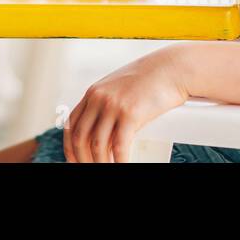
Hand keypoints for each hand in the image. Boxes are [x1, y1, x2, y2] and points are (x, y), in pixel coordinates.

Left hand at [64, 48, 189, 162]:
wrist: (170, 69)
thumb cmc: (148, 80)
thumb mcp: (118, 89)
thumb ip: (106, 107)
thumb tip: (103, 134)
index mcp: (93, 93)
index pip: (71, 125)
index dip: (70, 146)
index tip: (74, 159)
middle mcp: (98, 98)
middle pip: (80, 137)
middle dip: (82, 159)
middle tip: (89, 169)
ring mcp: (113, 105)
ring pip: (97, 145)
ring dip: (100, 164)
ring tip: (106, 170)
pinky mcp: (130, 114)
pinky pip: (119, 146)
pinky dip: (119, 162)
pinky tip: (122, 165)